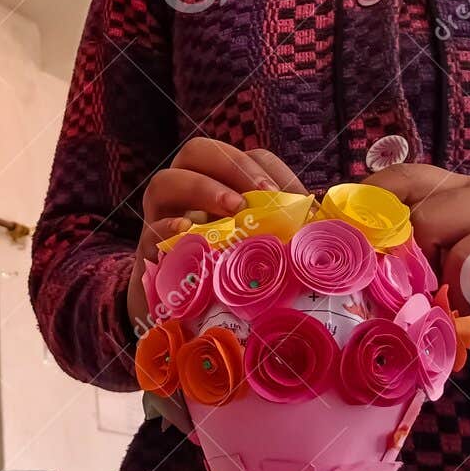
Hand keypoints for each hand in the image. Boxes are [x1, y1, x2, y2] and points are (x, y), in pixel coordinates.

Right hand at [126, 140, 304, 327]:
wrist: (191, 318)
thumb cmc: (237, 275)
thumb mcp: (265, 246)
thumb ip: (286, 227)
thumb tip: (320, 218)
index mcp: (219, 185)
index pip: (239, 156)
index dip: (260, 167)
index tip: (285, 194)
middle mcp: (186, 193)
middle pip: (196, 152)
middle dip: (230, 165)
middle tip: (261, 194)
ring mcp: (162, 219)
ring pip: (164, 183)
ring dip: (201, 188)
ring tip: (234, 208)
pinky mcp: (149, 252)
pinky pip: (150, 231)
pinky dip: (168, 228)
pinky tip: (190, 232)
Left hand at [364, 164, 469, 376]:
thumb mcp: (442, 280)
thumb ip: (407, 266)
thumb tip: (353, 269)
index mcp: (460, 195)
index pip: (409, 176)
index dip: (375, 198)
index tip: (354, 235)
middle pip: (429, 216)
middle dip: (421, 265)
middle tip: (436, 293)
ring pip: (469, 250)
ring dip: (463, 291)